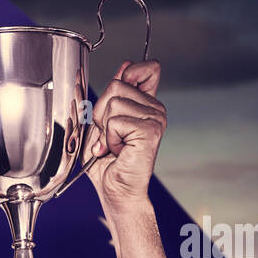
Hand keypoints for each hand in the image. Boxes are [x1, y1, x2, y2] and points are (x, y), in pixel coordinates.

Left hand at [83, 60, 165, 209]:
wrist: (115, 189)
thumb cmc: (107, 162)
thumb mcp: (102, 122)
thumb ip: (112, 96)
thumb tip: (124, 67)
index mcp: (146, 104)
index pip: (148, 68)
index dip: (129, 73)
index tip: (116, 97)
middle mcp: (155, 109)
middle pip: (117, 84)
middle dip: (101, 111)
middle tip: (108, 135)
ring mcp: (156, 118)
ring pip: (114, 102)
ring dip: (104, 128)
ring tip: (113, 144)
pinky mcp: (150, 130)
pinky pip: (116, 121)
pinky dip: (109, 138)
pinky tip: (118, 150)